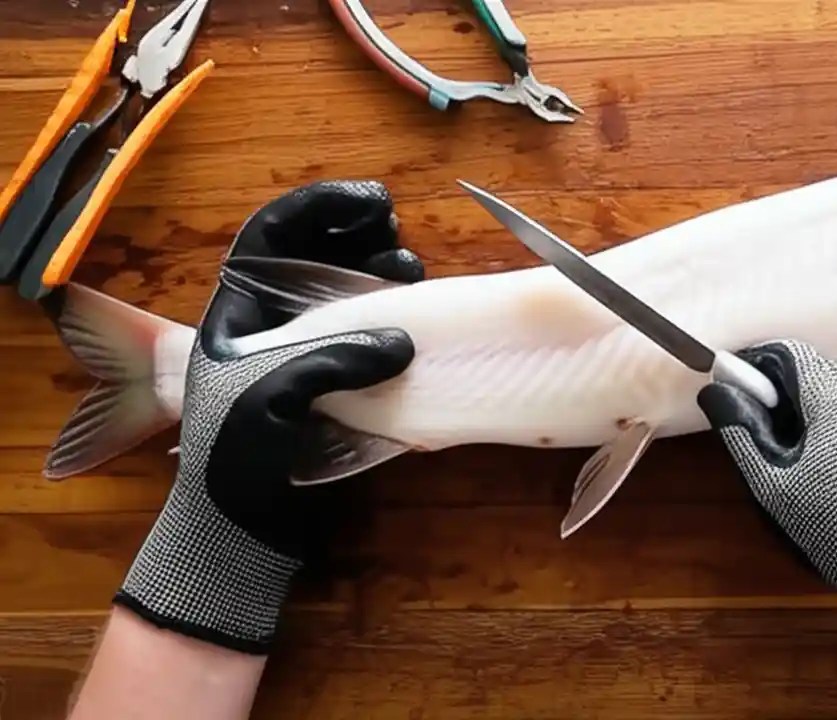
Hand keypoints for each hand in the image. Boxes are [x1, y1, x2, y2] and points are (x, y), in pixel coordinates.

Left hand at [114, 180, 421, 653]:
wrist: (243, 532)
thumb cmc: (236, 458)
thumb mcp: (267, 398)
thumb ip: (330, 360)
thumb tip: (401, 339)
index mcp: (237, 315)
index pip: (272, 237)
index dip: (320, 208)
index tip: (376, 204)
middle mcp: (272, 324)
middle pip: (316, 256)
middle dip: (359, 236)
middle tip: (399, 232)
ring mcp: (307, 353)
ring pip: (348, 293)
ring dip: (383, 274)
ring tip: (413, 270)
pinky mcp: (340, 385)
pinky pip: (371, 337)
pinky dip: (397, 320)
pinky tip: (420, 318)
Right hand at [697, 340, 836, 658]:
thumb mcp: (778, 489)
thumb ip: (744, 434)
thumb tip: (716, 392)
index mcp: (836, 396)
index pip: (789, 353)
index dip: (756, 369)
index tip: (738, 398)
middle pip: (819, 371)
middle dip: (787, 394)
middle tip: (767, 439)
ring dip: (818, 413)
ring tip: (805, 464)